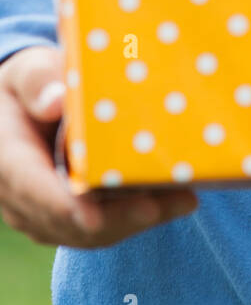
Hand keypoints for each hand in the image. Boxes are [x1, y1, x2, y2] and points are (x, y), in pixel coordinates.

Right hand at [0, 44, 197, 247]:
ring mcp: (43, 212)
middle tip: (159, 208)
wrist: (24, 108)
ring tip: (180, 201)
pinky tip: (174, 201)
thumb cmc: (30, 84)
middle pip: (68, 220)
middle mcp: (19, 195)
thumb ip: (38, 82)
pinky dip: (136, 216)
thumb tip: (57, 102)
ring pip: (89, 232)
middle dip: (115, 218)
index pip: (32, 188)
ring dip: (135, 220)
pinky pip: (101, 227)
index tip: (94, 218)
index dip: (64, 206)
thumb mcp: (28, 72)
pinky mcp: (68, 216)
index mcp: (7, 159)